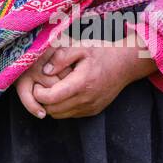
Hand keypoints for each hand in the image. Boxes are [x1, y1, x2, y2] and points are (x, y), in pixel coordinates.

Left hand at [15, 33, 158, 118]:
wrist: (126, 64)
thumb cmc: (102, 53)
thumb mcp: (81, 47)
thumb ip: (61, 57)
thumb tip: (44, 71)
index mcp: (81, 83)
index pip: (51, 98)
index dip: (38, 93)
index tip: (36, 83)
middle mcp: (86, 99)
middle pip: (53, 110)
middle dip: (42, 100)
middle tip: (40, 87)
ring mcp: (90, 108)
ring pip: (61, 115)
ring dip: (52, 105)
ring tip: (51, 90)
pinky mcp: (93, 111)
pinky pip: (71, 114)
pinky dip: (63, 107)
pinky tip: (64, 94)